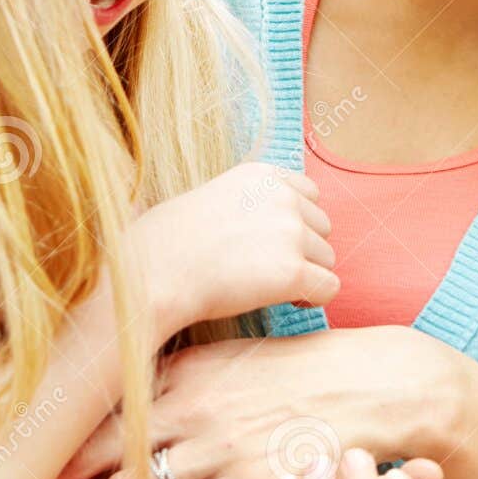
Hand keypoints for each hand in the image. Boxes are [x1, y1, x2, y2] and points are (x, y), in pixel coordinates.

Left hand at [44, 329, 453, 478]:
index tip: (48, 456)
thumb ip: (195, 374)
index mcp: (193, 368)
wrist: (380, 381)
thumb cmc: (318, 368)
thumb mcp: (246, 354)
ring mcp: (218, 446)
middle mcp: (195, 404)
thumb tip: (149, 392)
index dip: (70, 436)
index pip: (109, 404)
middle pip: (103, 449)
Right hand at [132, 162, 337, 340]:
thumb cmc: (164, 246)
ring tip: (267, 287)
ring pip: (326, 258)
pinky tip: (288, 302)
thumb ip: (248, 203)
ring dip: (305, 274)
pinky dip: (313, 298)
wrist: (149, 276)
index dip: (296, 223)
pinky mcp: (292, 270)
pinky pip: (329, 287)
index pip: (310, 194)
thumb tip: (270, 226)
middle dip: (302, 250)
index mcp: (262, 175)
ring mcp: (291, 232)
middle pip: (322, 227)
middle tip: (267, 271)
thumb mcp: (210, 200)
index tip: (272, 244)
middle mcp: (283, 197)